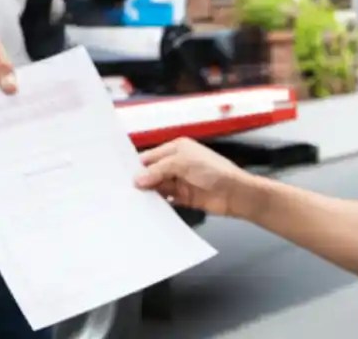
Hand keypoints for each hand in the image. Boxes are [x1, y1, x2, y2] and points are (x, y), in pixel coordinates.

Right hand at [134, 138, 260, 217]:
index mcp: (177, 149)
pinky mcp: (184, 198)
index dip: (138, 166)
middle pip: (152, 172)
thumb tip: (138, 179)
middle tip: (125, 191)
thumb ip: (158, 170)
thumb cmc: (214, 171)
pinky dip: (158, 204)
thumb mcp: (182, 163)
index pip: (151, 156)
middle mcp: (177, 164)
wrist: (235, 193)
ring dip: (148, 193)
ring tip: (132, 201)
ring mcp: (180, 181)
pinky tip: (148, 208)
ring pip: (158, 187)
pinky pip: (166, 200)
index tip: (122, 176)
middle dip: (141, 181)